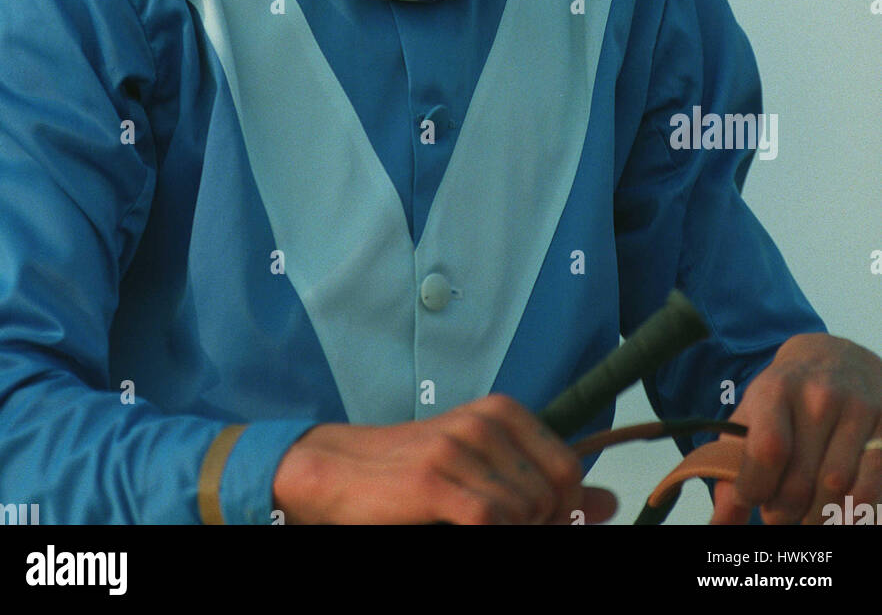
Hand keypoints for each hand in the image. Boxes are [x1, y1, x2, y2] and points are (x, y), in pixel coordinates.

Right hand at [272, 393, 617, 524]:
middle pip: (552, 495)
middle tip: (500, 528)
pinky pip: (492, 521)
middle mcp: (485, 422)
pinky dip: (488, 534)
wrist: (338, 472)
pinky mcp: (435, 481)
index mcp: (502, 413)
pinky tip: (458, 527)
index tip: (542, 524)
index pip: (570, 468)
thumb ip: (546, 486)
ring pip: (524, 511)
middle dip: (539, 525)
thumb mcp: (485, 472)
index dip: (565, 510)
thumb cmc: (409, 474)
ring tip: (472, 526)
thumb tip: (609, 503)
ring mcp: (459, 448)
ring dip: (508, 531)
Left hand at [710, 333, 881, 524]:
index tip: (750, 498)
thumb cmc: (785, 397)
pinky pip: (869, 485)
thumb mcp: (751, 414)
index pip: (768, 449)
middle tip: (777, 513)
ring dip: (815, 515)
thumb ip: (731, 465)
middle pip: (800, 478)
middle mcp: (818, 395)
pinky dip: (852, 510)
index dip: (755, 487)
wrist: (836, 358)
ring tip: (805, 513)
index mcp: (777, 389)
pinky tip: (838, 511)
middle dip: (782, 510)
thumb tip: (720, 521)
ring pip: (834, 487)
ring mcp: (856, 410)